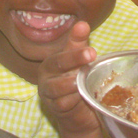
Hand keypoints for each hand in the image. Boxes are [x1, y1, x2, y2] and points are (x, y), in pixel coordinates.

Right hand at [37, 21, 99, 135]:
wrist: (79, 113)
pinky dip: (71, 99)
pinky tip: (80, 96)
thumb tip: (82, 24)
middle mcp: (46, 76)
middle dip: (74, 59)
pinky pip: (61, 103)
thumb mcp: (79, 61)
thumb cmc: (77, 81)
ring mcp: (48, 93)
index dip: (75, 49)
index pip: (62, 53)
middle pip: (57, 65)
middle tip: (91, 53)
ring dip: (71, 82)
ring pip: (57, 86)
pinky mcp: (53, 109)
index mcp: (52, 62)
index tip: (90, 45)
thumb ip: (79, 44)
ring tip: (82, 79)